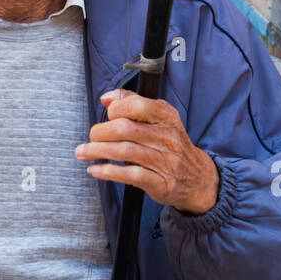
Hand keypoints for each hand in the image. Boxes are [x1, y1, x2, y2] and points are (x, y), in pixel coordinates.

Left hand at [75, 89, 219, 215]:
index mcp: (166, 116)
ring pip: (124, 151)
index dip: (115, 109)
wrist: (197, 178)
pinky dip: (108, 172)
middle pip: (125, 128)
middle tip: (91, 137)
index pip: (135, 105)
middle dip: (100, 132)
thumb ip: (133, 102)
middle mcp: (167, 136)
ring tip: (83, 153)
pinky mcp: (160, 182)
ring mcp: (165, 160)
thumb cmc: (171, 145)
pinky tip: (95, 170)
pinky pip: (130, 175)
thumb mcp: (160, 118)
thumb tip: (106, 98)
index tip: (106, 117)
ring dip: (97, 151)